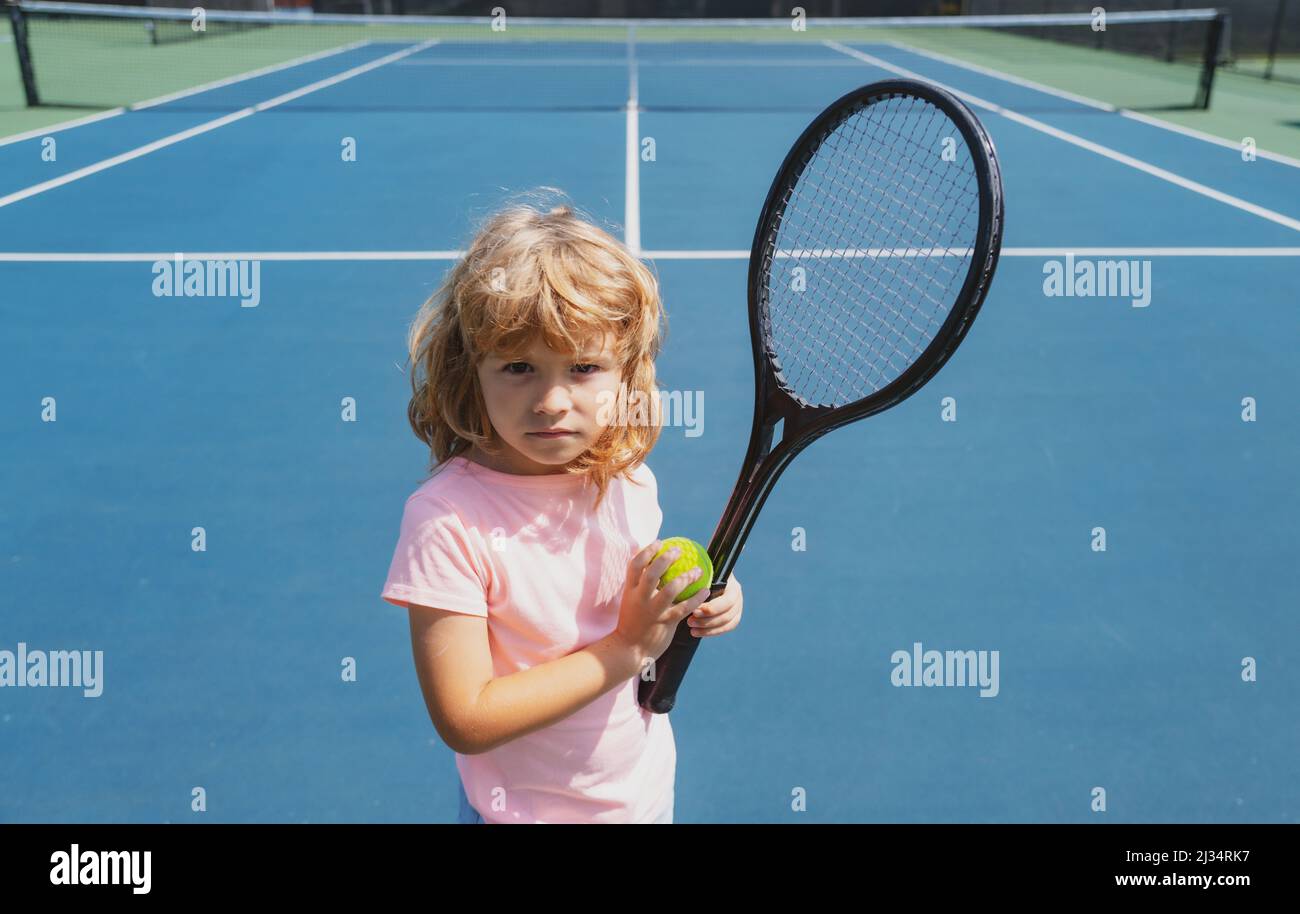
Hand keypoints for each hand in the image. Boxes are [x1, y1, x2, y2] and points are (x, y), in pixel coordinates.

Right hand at [614, 540, 710, 668]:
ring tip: (698, 570)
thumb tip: (654, 563)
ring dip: (686, 578)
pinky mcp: (665, 622)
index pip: (635, 565)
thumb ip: (640, 585)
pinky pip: (684, 608)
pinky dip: (696, 598)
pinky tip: (706, 590)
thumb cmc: (633, 621)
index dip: (647, 551)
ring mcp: (652, 611)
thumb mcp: (631, 600)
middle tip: (679, 551)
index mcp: (630, 591)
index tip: (659, 542)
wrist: (629, 649)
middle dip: (666, 559)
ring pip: (670, 590)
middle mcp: (640, 599)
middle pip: (652, 573)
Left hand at [686, 573, 742, 637]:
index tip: (694, 611)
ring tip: (691, 629)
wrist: (707, 579)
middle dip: (707, 620)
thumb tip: (691, 576)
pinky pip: (725, 628)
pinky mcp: (733, 617)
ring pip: (727, 623)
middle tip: (689, 621)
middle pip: (727, 614)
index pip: (727, 601)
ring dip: (708, 628)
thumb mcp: (702, 573)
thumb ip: (698, 576)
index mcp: (732, 584)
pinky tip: (696, 633)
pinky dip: (711, 632)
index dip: (712, 608)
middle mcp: (737, 596)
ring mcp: (737, 608)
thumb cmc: (701, 574)